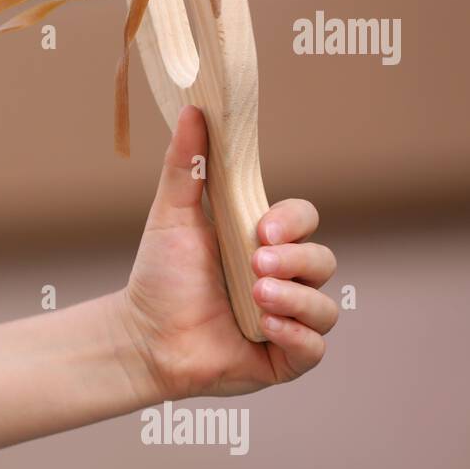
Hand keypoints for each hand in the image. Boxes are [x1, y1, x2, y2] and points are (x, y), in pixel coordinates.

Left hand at [112, 105, 337, 400]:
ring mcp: (287, 318)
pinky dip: (297, 335)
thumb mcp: (172, 217)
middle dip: (294, 261)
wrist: (143, 336)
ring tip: (256, 296)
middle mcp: (284, 279)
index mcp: (263, 242)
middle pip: (322, 260)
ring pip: (325, 306)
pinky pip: (315, 347)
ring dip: (296, 298)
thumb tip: (193, 110)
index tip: (261, 227)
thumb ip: (186, 166)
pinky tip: (267, 327)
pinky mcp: (283, 358)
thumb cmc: (159, 277)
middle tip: (255, 264)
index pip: (304, 220)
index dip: (293, 222)